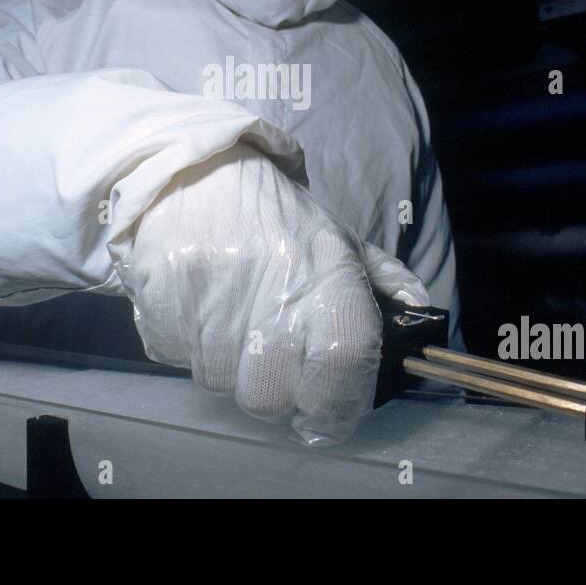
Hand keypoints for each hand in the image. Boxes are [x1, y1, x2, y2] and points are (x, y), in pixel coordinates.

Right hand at [115, 143, 427, 444]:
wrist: (194, 169)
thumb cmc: (275, 216)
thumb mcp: (340, 239)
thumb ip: (385, 283)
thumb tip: (422, 319)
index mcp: (326, 272)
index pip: (343, 363)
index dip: (336, 406)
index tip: (326, 415)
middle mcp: (270, 286)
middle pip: (269, 395)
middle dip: (273, 388)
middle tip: (270, 353)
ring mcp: (210, 294)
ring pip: (218, 381)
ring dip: (226, 365)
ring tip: (230, 317)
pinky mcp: (163, 298)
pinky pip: (175, 358)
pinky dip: (185, 345)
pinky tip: (197, 306)